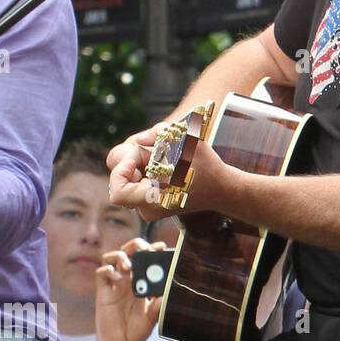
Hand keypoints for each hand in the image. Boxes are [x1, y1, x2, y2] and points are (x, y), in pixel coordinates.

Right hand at [93, 238, 165, 340]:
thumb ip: (159, 305)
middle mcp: (129, 279)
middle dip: (136, 245)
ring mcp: (115, 284)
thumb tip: (170, 291)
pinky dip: (108, 270)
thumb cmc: (136, 329)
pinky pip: (101, 273)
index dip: (153, 249)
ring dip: (120, 256)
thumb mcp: (152, 316)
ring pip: (112, 258)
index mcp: (143, 281)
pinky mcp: (103, 292)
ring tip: (128, 265)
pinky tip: (116, 278)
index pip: (147, 259)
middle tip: (143, 250)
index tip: (162, 247)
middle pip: (129, 252)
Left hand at [108, 127, 231, 219]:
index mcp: (155, 201)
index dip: (122, 169)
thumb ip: (160, 132)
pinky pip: (134, 177)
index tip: (140, 154)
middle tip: (154, 151)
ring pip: (126, 175)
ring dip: (140, 160)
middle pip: (119, 177)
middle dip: (133, 158)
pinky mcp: (148, 199)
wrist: (222, 189)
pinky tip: (163, 162)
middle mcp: (146, 208)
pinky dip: (144, 165)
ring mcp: (146, 205)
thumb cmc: (207, 168)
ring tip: (164, 157)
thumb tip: (141, 139)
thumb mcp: (189, 142)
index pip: (117, 191)